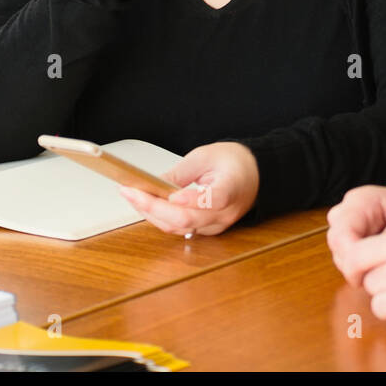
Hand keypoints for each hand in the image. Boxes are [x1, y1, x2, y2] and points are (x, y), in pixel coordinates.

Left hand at [119, 141, 259, 236]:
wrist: (255, 175)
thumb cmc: (234, 162)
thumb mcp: (206, 155)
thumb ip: (181, 172)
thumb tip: (155, 185)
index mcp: (231, 188)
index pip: (213, 199)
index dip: (192, 200)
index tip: (173, 196)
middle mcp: (225, 213)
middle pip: (187, 219)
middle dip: (153, 207)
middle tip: (130, 192)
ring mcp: (217, 225)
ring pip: (180, 228)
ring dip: (152, 214)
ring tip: (132, 196)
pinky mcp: (208, 229)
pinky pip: (181, 229)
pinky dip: (161, 218)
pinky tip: (146, 206)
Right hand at [328, 182, 385, 282]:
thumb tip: (383, 250)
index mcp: (363, 200)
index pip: (341, 234)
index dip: (353, 259)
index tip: (374, 273)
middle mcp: (351, 210)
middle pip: (336, 245)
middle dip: (355, 265)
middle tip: (381, 277)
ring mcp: (350, 223)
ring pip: (339, 253)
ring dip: (358, 268)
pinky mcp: (354, 236)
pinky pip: (348, 257)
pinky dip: (362, 268)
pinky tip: (382, 269)